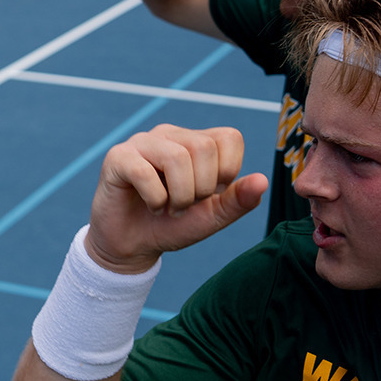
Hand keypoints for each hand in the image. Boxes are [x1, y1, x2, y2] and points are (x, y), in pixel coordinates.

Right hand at [87, 124, 266, 273]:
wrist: (134, 246)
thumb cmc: (173, 226)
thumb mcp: (212, 217)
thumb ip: (238, 201)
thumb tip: (263, 180)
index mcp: (196, 141)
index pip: (229, 137)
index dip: (227, 172)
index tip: (209, 194)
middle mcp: (170, 135)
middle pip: (204, 148)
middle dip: (201, 189)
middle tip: (185, 206)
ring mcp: (142, 142)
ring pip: (176, 158)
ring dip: (179, 196)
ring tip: (169, 208)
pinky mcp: (118, 157)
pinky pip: (144, 173)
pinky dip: (155, 199)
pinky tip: (151, 206)